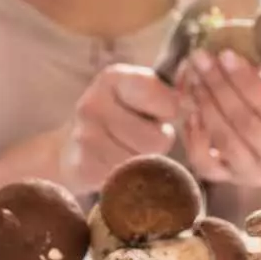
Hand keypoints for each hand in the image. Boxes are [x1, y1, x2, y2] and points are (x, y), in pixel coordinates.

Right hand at [55, 63, 180, 193]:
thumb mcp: (136, 95)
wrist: (68, 150)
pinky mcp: (82, 166)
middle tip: (138, 138)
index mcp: (113, 78)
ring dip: (140, 163)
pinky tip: (111, 167)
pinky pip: (124, 181)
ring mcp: (85, 136)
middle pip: (157, 139)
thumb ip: (166, 93)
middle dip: (155, 143)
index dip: (168, 113)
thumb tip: (192, 101)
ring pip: (142, 163)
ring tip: (125, 151)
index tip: (159, 114)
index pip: (166, 101)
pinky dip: (124, 180)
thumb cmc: (115, 118)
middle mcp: (94, 103)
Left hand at [178, 49, 260, 186]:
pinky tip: (191, 110)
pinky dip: (194, 136)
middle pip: (247, 122)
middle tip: (199, 58)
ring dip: (205, 103)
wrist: (259, 129)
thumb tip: (256, 24)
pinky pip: (205, 163)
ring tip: (193, 76)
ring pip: (225, 140)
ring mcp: (253, 173)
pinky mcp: (225, 179)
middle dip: (219, 86)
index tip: (224, 53)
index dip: (248, 80)